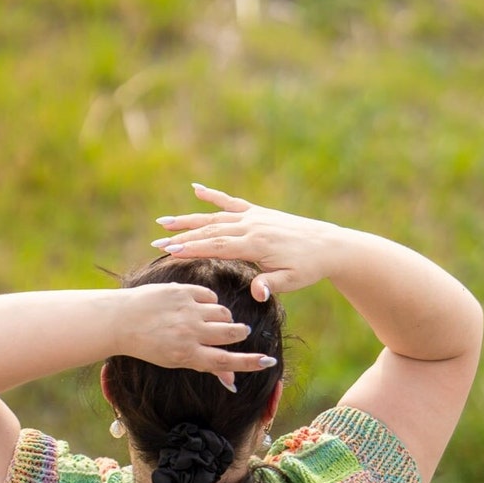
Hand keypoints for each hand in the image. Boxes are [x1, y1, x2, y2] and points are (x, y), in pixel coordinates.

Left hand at [119, 279, 276, 390]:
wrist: (121, 320)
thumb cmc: (150, 345)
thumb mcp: (176, 361)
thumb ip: (206, 366)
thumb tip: (232, 381)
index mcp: (186, 355)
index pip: (225, 361)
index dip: (249, 363)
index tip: (267, 361)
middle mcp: (189, 333)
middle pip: (230, 333)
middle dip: (239, 332)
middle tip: (239, 332)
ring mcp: (186, 310)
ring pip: (223, 313)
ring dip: (224, 317)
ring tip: (212, 320)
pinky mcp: (182, 292)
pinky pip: (210, 297)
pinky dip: (209, 302)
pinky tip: (198, 306)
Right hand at [151, 185, 343, 301]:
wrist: (327, 244)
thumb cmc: (308, 267)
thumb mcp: (292, 281)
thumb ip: (272, 285)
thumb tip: (257, 293)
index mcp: (256, 244)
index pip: (217, 246)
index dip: (193, 249)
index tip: (170, 252)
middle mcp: (251, 226)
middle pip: (210, 231)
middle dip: (182, 236)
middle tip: (156, 243)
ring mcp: (253, 217)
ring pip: (214, 217)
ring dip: (189, 219)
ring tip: (164, 222)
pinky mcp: (257, 212)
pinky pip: (231, 202)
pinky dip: (212, 195)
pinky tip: (195, 189)